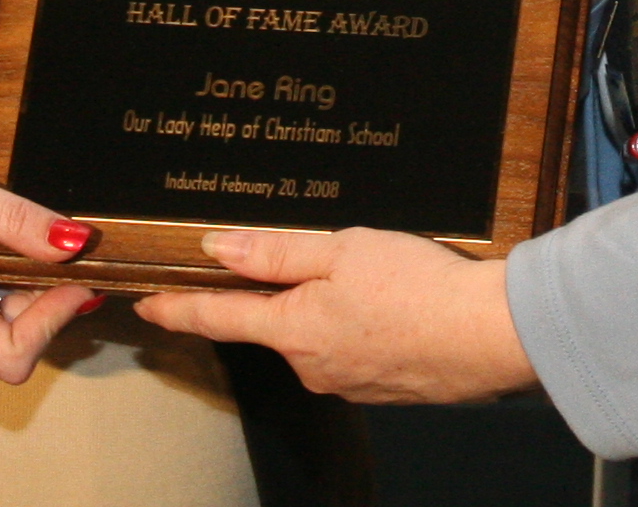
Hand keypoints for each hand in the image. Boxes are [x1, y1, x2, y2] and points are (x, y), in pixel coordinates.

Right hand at [0, 143, 99, 382]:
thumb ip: (16, 221)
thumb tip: (76, 243)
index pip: (13, 357)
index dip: (54, 321)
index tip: (76, 275)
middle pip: (15, 341)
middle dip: (47, 299)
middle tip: (59, 243)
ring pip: (4, 325)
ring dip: (28, 287)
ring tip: (27, 235)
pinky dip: (7, 282)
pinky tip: (4, 244)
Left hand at [136, 229, 536, 401]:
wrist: (490, 334)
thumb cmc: (418, 287)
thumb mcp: (340, 250)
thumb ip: (275, 253)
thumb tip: (217, 250)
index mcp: (292, 330)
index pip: (217, 318)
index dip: (178, 309)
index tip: (147, 305)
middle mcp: (312, 367)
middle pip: (276, 325)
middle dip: (284, 297)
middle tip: (317, 260)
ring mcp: (348, 382)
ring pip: (319, 338)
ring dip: (331, 310)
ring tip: (378, 278)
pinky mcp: (384, 387)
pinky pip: (356, 351)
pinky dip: (365, 328)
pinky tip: (397, 306)